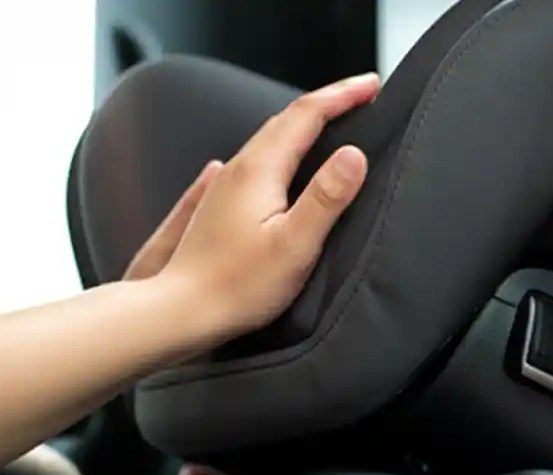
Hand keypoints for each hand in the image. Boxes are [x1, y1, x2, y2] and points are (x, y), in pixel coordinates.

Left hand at [131, 72, 380, 339]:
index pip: (307, 115)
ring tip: (335, 119)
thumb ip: (327, 197)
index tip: (372, 85)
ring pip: (271, 138)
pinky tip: (288, 160)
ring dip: (306, 122)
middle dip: (327, 102)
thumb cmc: (238, 286)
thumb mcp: (295, 244)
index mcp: (259, 171)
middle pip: (287, 120)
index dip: (342, 96)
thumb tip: (355, 155)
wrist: (180, 311)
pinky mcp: (221, 204)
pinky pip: (259, 159)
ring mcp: (226, 185)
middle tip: (361, 94)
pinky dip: (286, 145)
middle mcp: (238, 169)